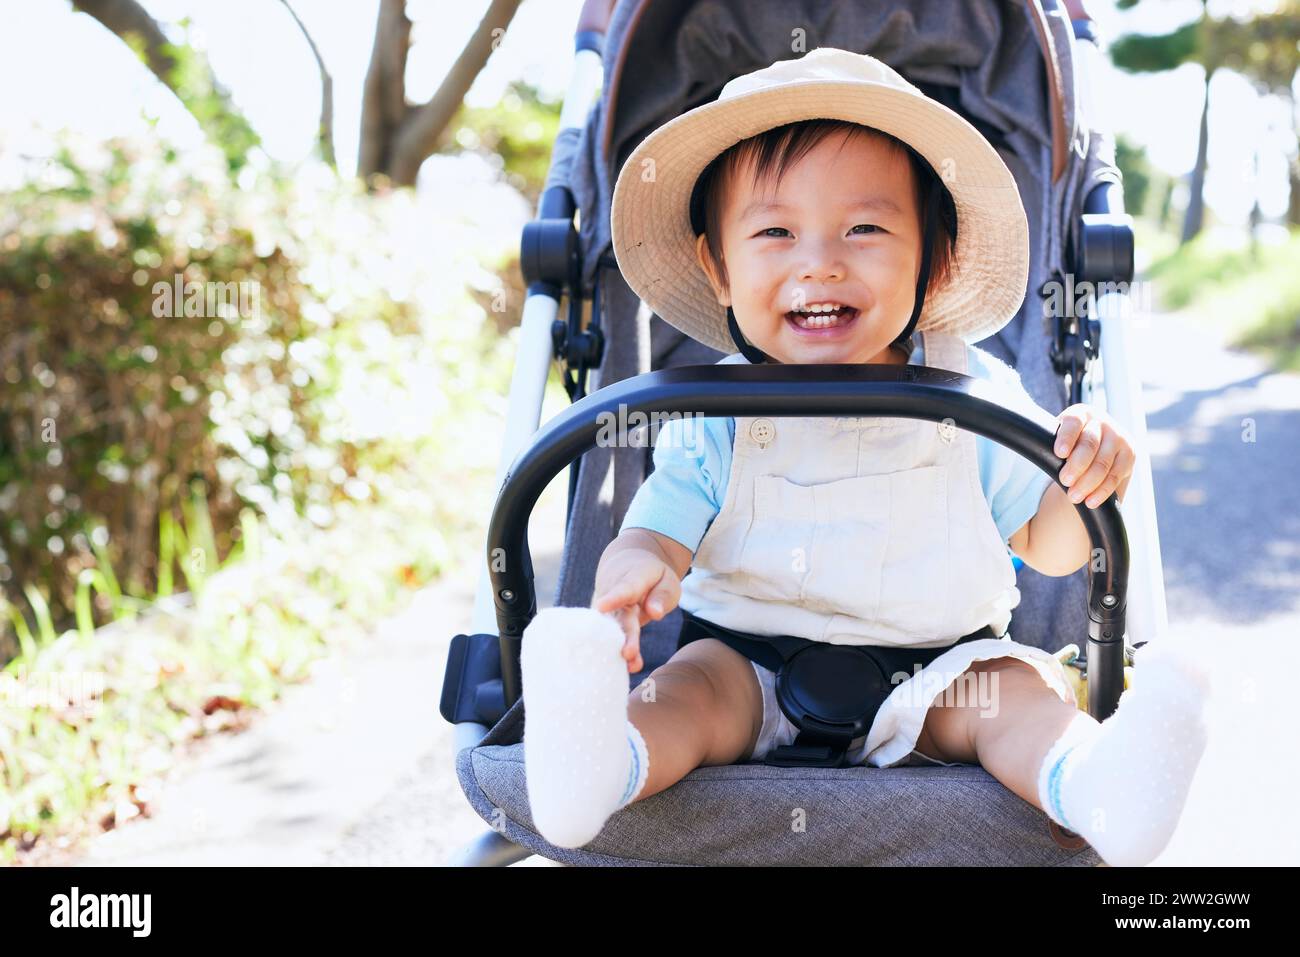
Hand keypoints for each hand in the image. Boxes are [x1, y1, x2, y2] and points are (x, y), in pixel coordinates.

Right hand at [592, 550, 679, 672]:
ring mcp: (607, 609)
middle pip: (620, 617)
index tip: (602, 606)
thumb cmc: (651, 577)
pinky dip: (616, 652)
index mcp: (632, 579)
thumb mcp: (667, 580)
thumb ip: (662, 596)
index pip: (623, 588)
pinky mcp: (603, 622)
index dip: (613, 598)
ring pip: (612, 631)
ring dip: (620, 649)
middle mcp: (614, 594)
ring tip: (633, 666)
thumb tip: (654, 613)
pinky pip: (608, 637)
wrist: (626, 566)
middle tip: (628, 654)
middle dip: (625, 636)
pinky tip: (625, 669)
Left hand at [1053, 404, 1135, 508]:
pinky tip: (1091, 501)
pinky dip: (1102, 491)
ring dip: (1088, 483)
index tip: (1059, 453)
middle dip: (1076, 466)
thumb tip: (1029, 450)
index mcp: (1081, 413)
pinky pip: (1115, 476)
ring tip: (1074, 496)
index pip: (1073, 422)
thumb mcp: (1057, 438)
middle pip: (1089, 445)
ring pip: (1103, 463)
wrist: (1094, 448)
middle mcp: (1102, 422)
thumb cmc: (1068, 445)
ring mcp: (1119, 437)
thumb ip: (1048, 442)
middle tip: (1065, 481)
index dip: (1066, 437)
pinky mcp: (1130, 454)